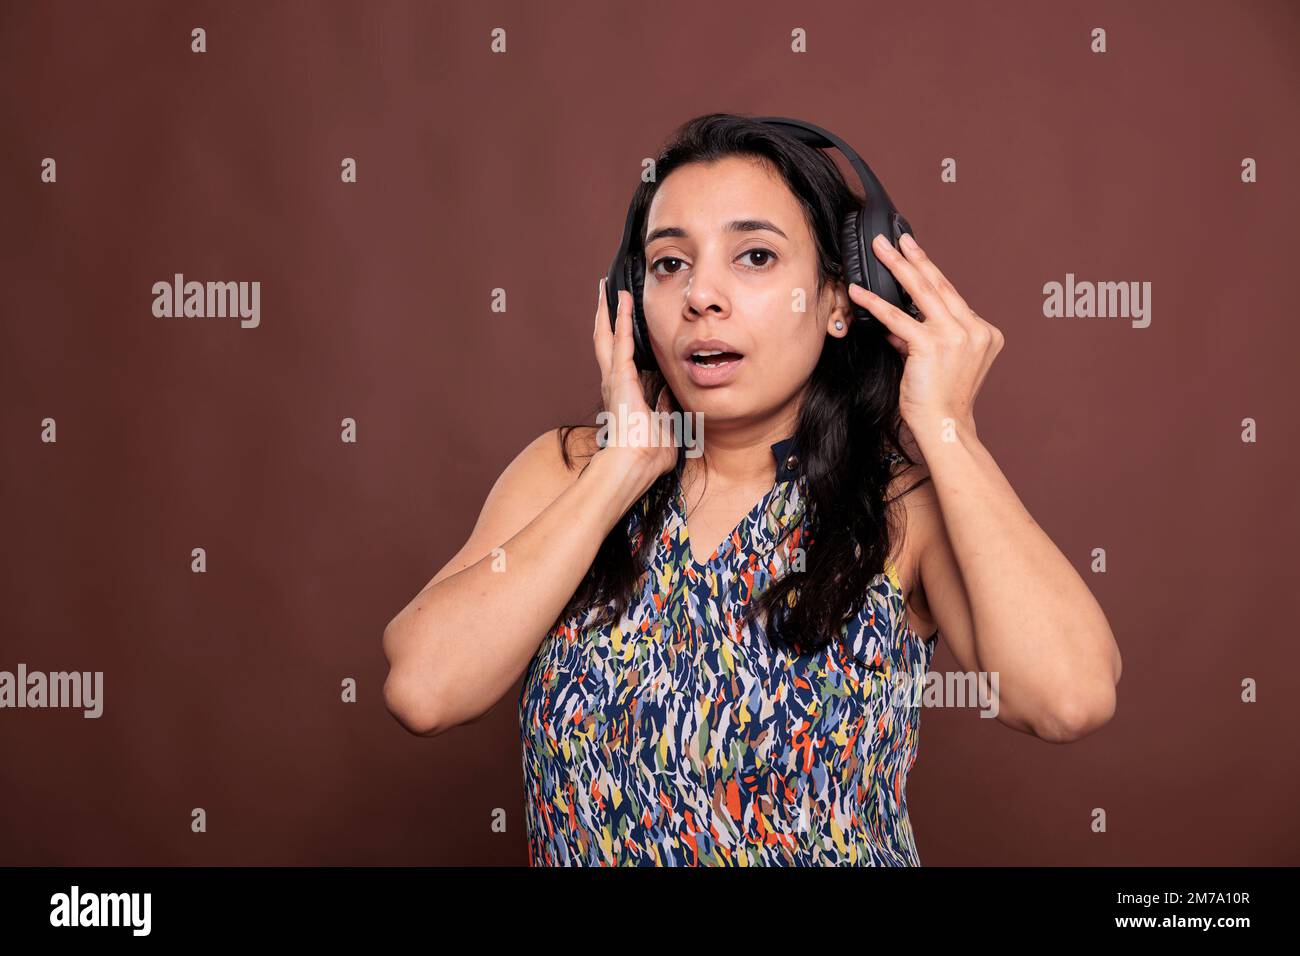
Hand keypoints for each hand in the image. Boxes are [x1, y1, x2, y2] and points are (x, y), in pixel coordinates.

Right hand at [592, 277, 678, 477]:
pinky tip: (622, 300)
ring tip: (607, 291)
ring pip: (607, 336)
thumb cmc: (647, 456)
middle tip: (604, 297)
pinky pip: (620, 340)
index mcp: (623, 395)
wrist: (634, 464)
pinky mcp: (619, 376)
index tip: (620, 323)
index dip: (619, 340)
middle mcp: (613, 384)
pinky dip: (621, 319)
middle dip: (605, 318)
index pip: (620, 360)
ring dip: (607, 312)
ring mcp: (613, 379)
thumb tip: (669, 397)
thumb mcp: (664, 430)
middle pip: (605, 342)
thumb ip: (665, 412)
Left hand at [848, 233, 1003, 436]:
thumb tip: (897, 323)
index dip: (930, 275)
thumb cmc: (941, 402)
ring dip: (897, 267)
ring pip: (922, 292)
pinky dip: (875, 303)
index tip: (914, 255)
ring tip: (880, 250)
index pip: (951, 298)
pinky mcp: (932, 345)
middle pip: (940, 285)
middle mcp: (976, 330)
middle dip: (915, 258)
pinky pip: (898, 317)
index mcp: (984, 333)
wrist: (945, 427)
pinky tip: (859, 292)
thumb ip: (922, 339)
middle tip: (898, 238)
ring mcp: (957, 336)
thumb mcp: (937, 363)